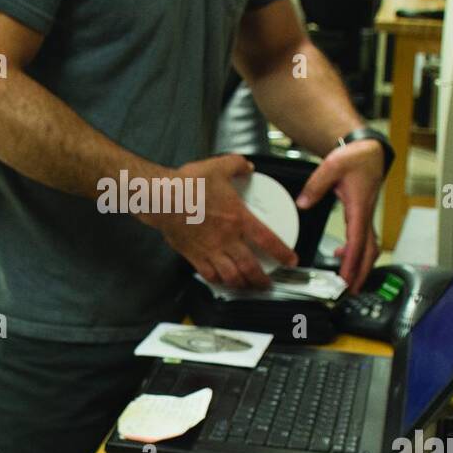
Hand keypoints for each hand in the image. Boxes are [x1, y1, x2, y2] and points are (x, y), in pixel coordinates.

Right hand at [141, 155, 298, 289]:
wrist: (162, 199)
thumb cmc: (188, 185)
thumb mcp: (218, 167)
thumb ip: (237, 165)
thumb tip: (248, 166)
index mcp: (238, 218)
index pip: (267, 240)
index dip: (282, 253)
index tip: (290, 260)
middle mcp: (227, 238)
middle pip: (250, 267)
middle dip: (262, 280)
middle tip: (268, 284)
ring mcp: (210, 250)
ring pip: (231, 276)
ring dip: (242, 284)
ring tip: (247, 286)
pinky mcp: (193, 255)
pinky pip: (209, 274)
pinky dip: (218, 281)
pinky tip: (221, 281)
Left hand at [296, 139, 384, 293]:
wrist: (368, 152)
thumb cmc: (354, 158)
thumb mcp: (331, 167)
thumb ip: (315, 186)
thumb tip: (303, 203)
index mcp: (359, 208)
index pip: (356, 242)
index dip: (351, 263)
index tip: (345, 278)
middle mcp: (365, 216)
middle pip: (368, 252)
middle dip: (360, 273)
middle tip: (350, 290)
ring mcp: (366, 217)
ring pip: (369, 248)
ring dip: (361, 266)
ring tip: (350, 281)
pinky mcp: (364, 215)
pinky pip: (364, 240)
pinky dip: (357, 253)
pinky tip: (343, 255)